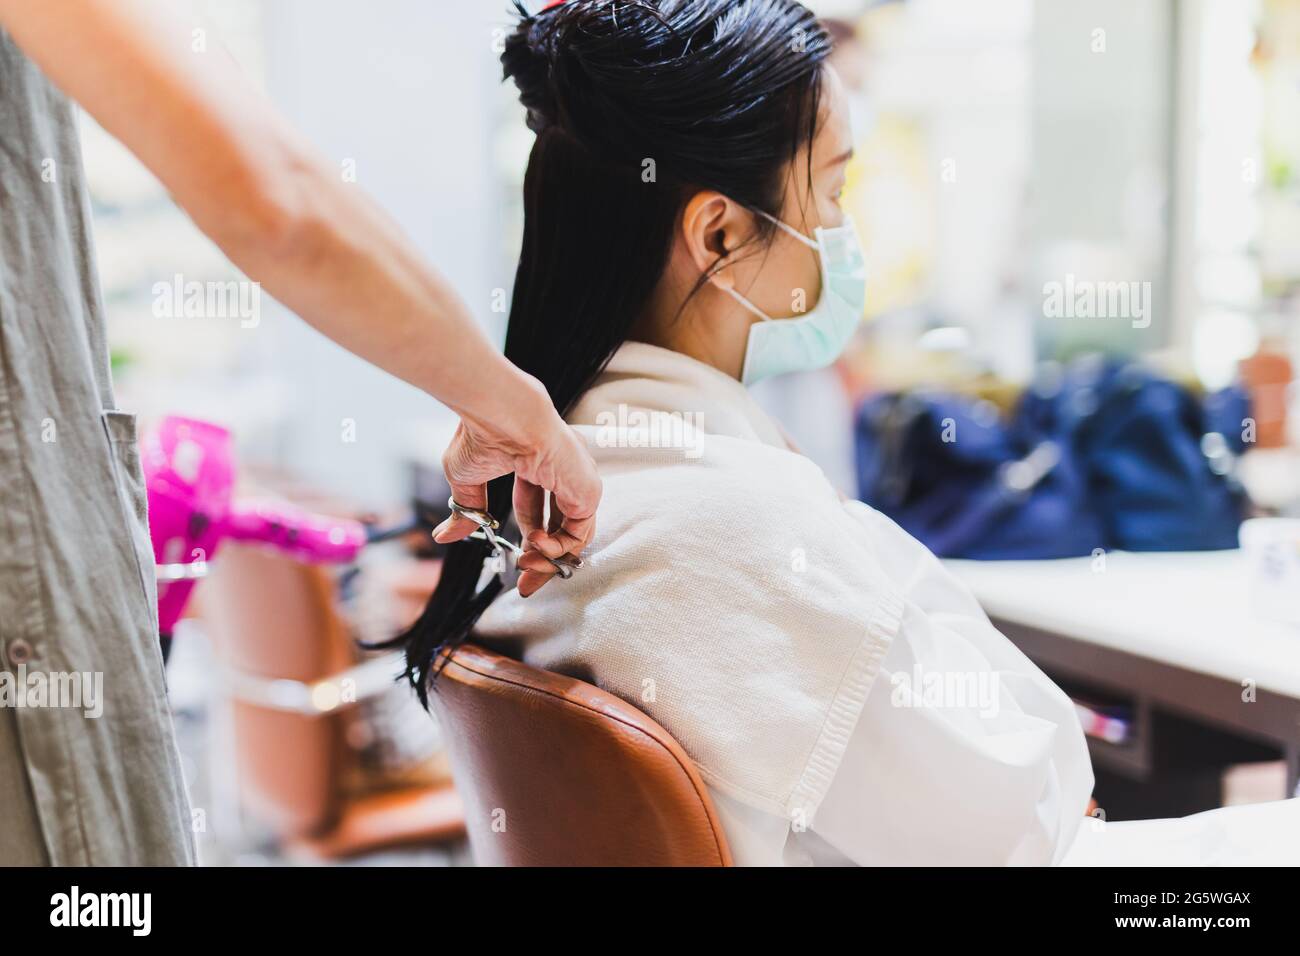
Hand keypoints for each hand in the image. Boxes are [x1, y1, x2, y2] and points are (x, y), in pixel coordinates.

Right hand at [434, 374, 599, 596]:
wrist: (503, 417)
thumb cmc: (482, 435)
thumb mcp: (466, 480)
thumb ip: (467, 511)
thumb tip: (443, 537)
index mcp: (538, 465)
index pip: (539, 513)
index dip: (528, 541)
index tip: (516, 566)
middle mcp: (563, 474)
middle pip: (559, 528)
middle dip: (541, 560)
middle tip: (525, 585)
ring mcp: (578, 481)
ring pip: (573, 535)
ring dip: (548, 559)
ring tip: (525, 566)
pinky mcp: (588, 490)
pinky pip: (580, 533)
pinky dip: (559, 549)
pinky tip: (536, 546)